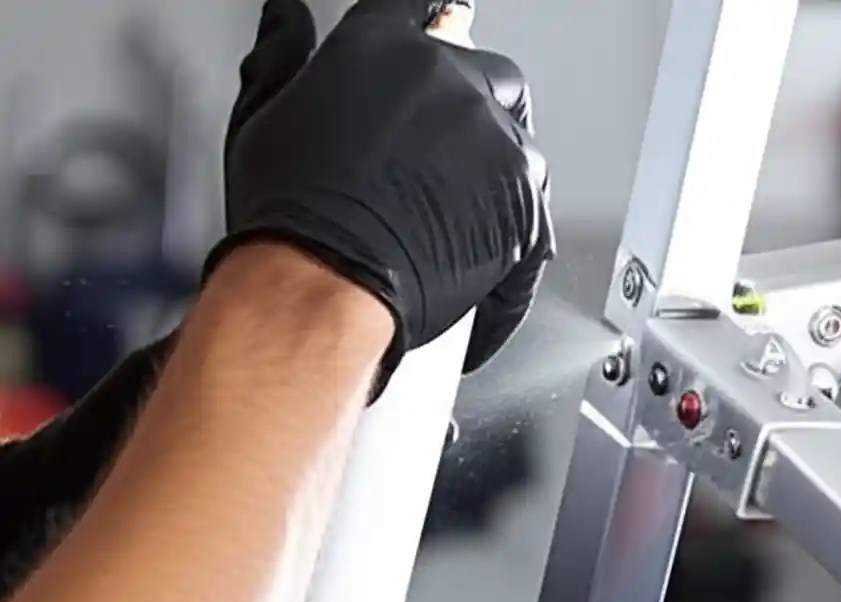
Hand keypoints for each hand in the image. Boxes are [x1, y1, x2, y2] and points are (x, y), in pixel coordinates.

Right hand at [208, 0, 554, 397]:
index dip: (420, 30)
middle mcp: (449, 81)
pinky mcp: (523, 202)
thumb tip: (286, 17)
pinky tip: (482, 271)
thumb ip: (280, 56)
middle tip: (444, 155)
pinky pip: (533, 215)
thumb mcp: (260, 119)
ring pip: (518, 144)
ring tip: (456, 220)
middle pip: (487, 76)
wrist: (319, 287)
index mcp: (382, 48)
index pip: (412, 12)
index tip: (433, 34)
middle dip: (474, 107)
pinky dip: (513, 243)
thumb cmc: (285, 216)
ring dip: (496, 174)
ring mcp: (494, 141)